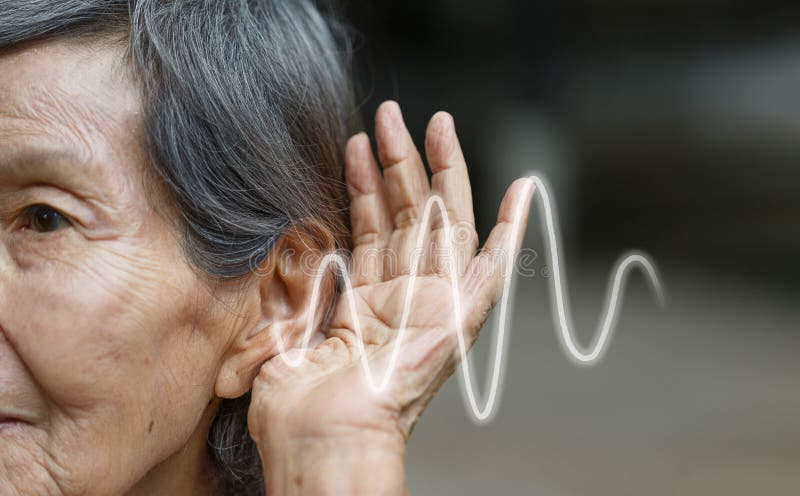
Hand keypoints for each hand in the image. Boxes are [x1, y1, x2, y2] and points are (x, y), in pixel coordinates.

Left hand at [248, 101, 533, 493]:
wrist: (320, 442)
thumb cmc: (293, 404)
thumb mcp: (278, 325)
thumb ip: (294, 280)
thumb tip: (290, 238)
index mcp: (362, 306)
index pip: (372, 231)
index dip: (364, 185)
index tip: (356, 142)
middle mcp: (401, 302)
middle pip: (408, 217)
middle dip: (398, 162)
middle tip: (389, 114)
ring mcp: (433, 309)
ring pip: (442, 226)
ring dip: (439, 172)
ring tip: (429, 122)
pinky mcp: (460, 321)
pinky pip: (493, 271)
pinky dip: (512, 230)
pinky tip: (523, 191)